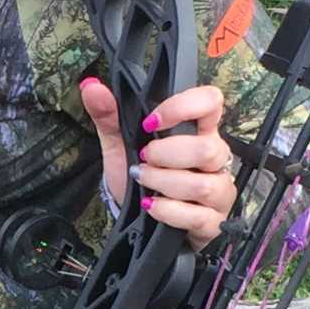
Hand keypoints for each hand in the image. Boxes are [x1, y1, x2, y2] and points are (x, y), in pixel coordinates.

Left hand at [77, 77, 235, 242]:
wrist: (138, 221)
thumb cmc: (137, 177)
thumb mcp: (120, 146)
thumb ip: (108, 116)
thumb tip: (91, 87)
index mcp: (197, 130)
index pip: (211, 102)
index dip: (185, 107)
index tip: (153, 121)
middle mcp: (214, 158)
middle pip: (208, 148)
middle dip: (166, 155)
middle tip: (144, 160)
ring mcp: (218, 190)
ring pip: (203, 185)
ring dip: (163, 183)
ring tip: (144, 182)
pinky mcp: (213, 220)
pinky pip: (198, 216)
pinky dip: (167, 211)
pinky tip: (151, 206)